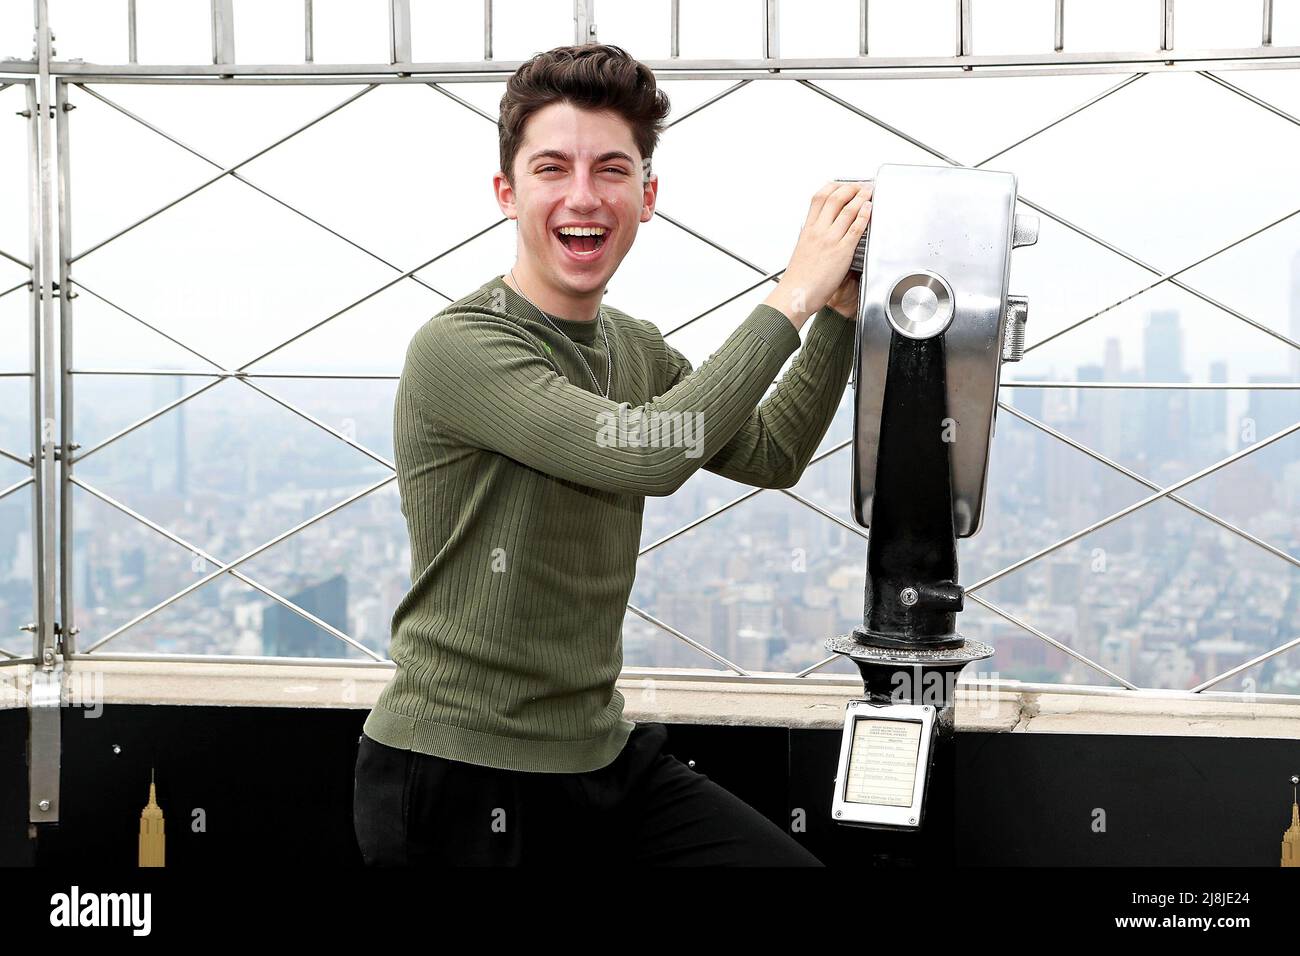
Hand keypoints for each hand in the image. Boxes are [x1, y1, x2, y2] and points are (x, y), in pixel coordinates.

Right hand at [763, 180, 872, 329]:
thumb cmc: (798, 279)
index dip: (832, 186)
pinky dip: (864, 215)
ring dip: (861, 197)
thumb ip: (811, 237)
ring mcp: (830, 240)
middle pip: (835, 198)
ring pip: (847, 210)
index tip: (841, 185)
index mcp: (807, 229)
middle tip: (860, 186)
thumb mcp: (801, 249)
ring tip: (869, 192)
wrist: (797, 294)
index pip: (819, 198)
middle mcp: (818, 231)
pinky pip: (856, 228)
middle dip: (850, 188)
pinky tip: (869, 209)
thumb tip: (817, 229)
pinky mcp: (841, 252)